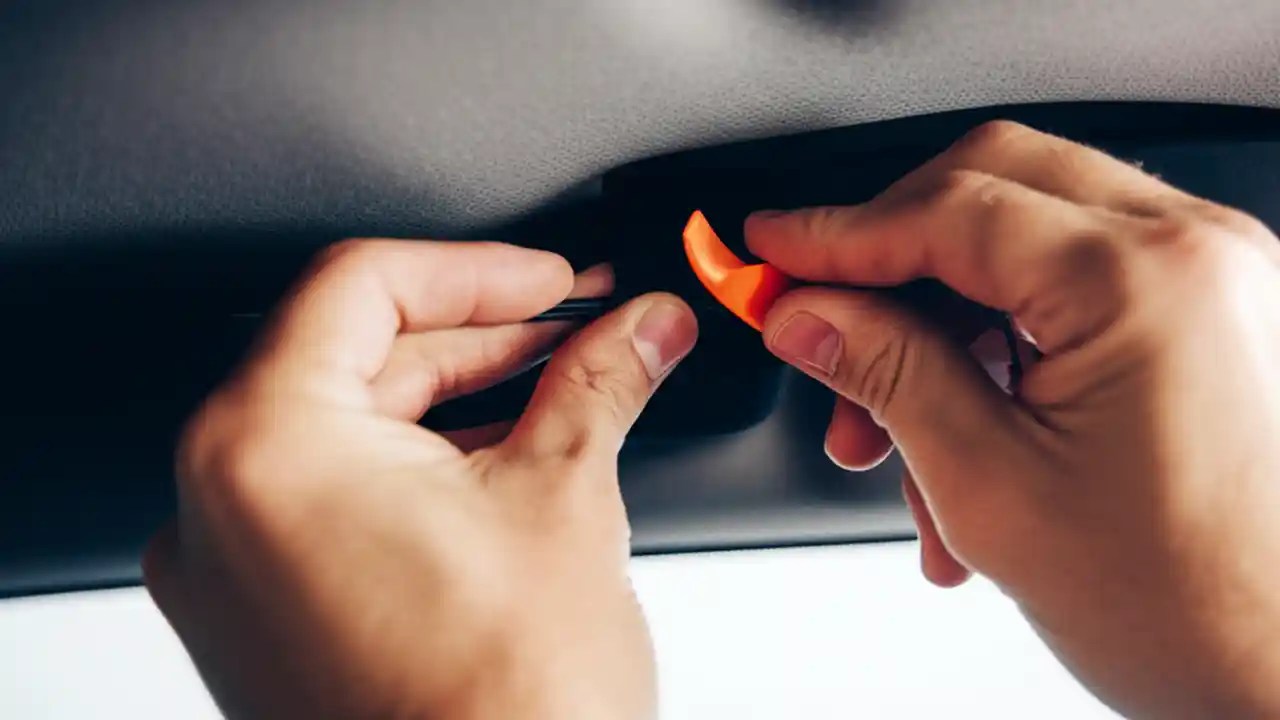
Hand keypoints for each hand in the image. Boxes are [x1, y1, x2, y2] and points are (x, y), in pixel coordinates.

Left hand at [143, 239, 697, 718]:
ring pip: (351, 432)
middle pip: (357, 357)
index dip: (477, 270)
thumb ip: (603, 381)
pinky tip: (503, 466)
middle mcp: (217, 508)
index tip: (553, 281)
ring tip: (561, 394)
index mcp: (265, 448)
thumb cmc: (504, 716)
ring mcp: (234, 574)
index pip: (362, 287)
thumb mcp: (565, 499)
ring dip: (460, 402)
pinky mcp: (265, 622)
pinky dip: (418, 471)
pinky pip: (335, 504)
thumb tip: (644, 327)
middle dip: (484, 337)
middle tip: (580, 331)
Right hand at [745, 121, 1279, 718]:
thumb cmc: (1187, 607)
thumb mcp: (991, 487)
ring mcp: (1208, 278)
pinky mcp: (1203, 313)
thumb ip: (886, 371)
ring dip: (933, 322)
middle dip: (886, 261)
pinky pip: (1066, 288)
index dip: (836, 234)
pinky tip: (950, 436)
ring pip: (1020, 244)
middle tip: (815, 319)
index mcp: (1145, 280)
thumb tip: (805, 314)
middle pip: (987, 191)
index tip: (769, 253)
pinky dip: (992, 345)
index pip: (949, 210)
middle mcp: (1193, 252)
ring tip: (884, 436)